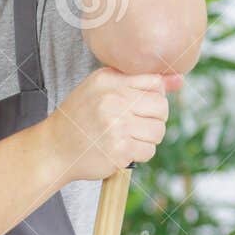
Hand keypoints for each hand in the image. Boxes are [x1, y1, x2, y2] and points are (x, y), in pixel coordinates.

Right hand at [41, 67, 182, 184]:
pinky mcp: (119, 149)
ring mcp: (116, 125)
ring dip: (148, 139)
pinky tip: (122, 151)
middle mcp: (113, 99)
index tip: (140, 108)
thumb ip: (138, 83)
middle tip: (134, 126)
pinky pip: (149, 150)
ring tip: (128, 138)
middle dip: (154, 120)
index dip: (154, 98)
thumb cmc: (80, 119)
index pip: (154, 83)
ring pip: (158, 131)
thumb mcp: (100, 90)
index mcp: (109, 80)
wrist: (54, 148)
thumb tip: (180, 81)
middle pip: (161, 107)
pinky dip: (140, 154)